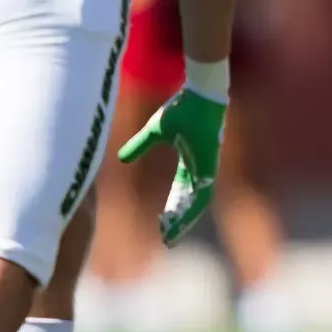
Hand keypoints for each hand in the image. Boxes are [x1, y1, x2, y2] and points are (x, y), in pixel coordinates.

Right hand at [118, 86, 227, 245]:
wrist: (199, 92)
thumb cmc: (182, 107)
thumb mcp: (154, 130)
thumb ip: (140, 145)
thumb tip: (121, 158)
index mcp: (190, 160)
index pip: (182, 191)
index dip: (173, 208)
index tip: (162, 224)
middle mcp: (200, 167)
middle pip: (189, 201)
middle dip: (178, 220)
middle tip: (167, 238)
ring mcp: (207, 166)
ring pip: (197, 201)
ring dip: (185, 218)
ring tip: (172, 234)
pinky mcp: (209, 163)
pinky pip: (203, 191)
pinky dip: (193, 206)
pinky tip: (183, 218)